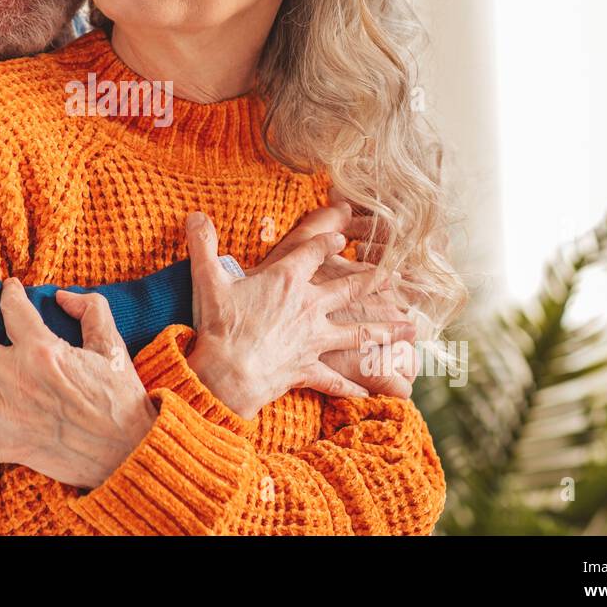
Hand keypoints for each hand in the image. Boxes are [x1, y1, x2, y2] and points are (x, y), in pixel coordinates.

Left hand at [0, 278, 156, 489]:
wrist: (128, 450)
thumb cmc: (121, 397)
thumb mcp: (112, 343)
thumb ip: (90, 309)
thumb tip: (63, 295)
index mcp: (42, 350)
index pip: (13, 308)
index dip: (10, 293)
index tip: (9, 288)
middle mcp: (16, 378)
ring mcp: (6, 414)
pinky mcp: (6, 446)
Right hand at [183, 211, 417, 420]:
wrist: (228, 373)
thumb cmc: (219, 325)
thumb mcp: (207, 279)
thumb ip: (203, 244)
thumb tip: (194, 215)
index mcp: (287, 280)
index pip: (313, 251)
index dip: (328, 241)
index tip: (342, 237)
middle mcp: (308, 306)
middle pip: (350, 289)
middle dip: (375, 280)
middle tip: (396, 275)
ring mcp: (313, 339)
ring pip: (359, 333)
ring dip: (387, 330)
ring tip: (412, 328)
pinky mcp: (309, 368)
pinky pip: (336, 379)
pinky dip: (351, 386)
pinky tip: (367, 391)